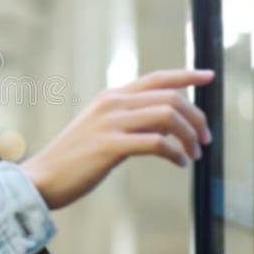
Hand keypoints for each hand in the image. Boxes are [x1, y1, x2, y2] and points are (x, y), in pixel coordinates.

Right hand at [19, 69, 213, 210]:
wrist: (43, 178)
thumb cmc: (74, 159)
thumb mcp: (101, 129)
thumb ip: (129, 121)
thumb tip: (165, 126)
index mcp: (111, 96)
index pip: (157, 78)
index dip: (187, 74)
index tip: (210, 75)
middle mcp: (112, 103)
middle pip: (170, 98)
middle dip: (196, 117)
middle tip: (205, 139)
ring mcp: (110, 123)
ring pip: (167, 116)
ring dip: (189, 135)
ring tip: (194, 154)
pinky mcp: (110, 146)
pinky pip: (157, 143)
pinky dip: (175, 153)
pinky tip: (179, 163)